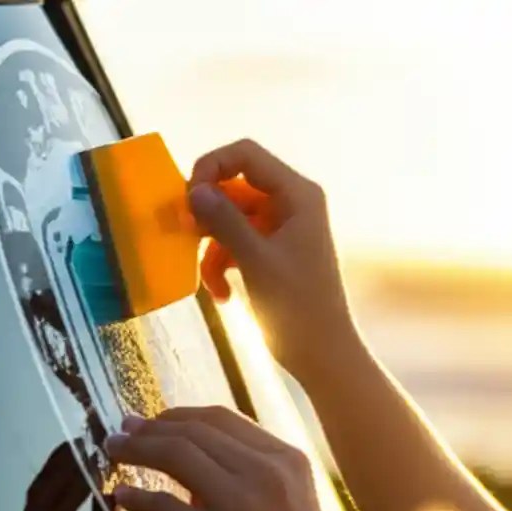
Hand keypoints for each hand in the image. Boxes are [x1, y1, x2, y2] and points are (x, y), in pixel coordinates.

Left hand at [106, 406, 361, 510]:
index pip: (223, 418)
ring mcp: (244, 507)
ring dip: (136, 448)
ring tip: (113, 450)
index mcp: (289, 461)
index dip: (178, 415)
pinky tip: (121, 497)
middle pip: (195, 431)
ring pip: (176, 455)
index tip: (151, 421)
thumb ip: (253, 482)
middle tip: (121, 430)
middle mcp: (269, 474)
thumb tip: (192, 469)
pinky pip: (164, 507)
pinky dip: (137, 497)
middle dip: (150, 427)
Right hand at [189, 139, 359, 381]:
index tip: (188, 197)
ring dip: (213, 248)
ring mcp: (282, 228)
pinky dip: (223, 264)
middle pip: (234, 186)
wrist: (323, 355)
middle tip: (187, 237)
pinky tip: (223, 295)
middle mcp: (291, 204)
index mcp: (298, 195)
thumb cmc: (298, 308)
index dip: (211, 166)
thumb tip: (194, 190)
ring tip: (210, 282)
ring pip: (230, 218)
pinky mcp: (273, 252)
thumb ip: (224, 221)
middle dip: (209, 215)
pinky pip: (237, 243)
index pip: (246, 154)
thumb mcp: (255, 261)